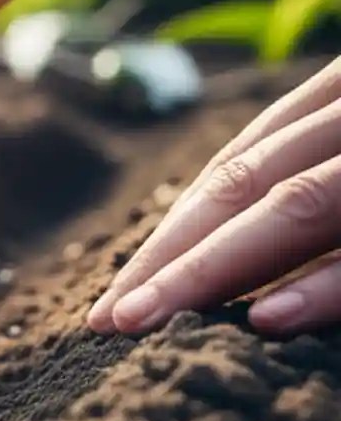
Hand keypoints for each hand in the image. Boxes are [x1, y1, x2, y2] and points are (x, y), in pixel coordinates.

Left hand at [88, 57, 340, 334]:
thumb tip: (251, 263)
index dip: (175, 229)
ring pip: (294, 205)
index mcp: (339, 100)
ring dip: (209, 268)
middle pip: (246, 184)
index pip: (243, 165)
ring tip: (140, 319)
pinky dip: (324, 285)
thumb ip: (307, 187)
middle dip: (167, 256)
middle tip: (103, 319)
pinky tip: (267, 320)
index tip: (118, 290)